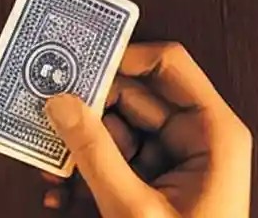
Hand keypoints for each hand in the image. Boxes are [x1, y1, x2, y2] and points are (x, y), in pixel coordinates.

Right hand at [41, 43, 251, 217]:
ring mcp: (175, 163)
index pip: (167, 64)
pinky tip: (61, 197)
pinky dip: (86, 176)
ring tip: (50, 172)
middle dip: (88, 110)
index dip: (123, 55)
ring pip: (116, 132)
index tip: (76, 63)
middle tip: (44, 114)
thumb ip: (94, 153)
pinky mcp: (155, 187)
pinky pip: (115, 163)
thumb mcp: (134, 209)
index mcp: (212, 131)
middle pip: (132, 97)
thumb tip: (63, 103)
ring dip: (80, 150)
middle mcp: (197, 138)